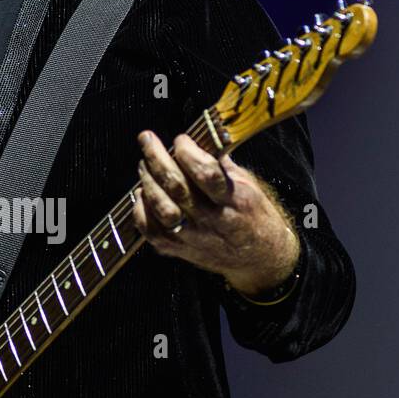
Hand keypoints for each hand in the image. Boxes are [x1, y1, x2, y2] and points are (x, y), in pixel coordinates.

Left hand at [131, 130, 299, 294]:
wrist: (258, 257)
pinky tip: (142, 194)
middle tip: (147, 140)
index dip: (188, 152)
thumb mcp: (247, 184)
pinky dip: (141, 209)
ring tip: (144, 166)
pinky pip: (150, 231)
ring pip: (161, 209)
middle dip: (157, 159)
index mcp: (234, 199)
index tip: (181, 140)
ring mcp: (193, 237)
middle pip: (177, 187)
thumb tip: (197, 139)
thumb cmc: (253, 216)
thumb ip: (220, 163)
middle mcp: (212, 220)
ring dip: (147, 182)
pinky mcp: (178, 249)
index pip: (206, 173)